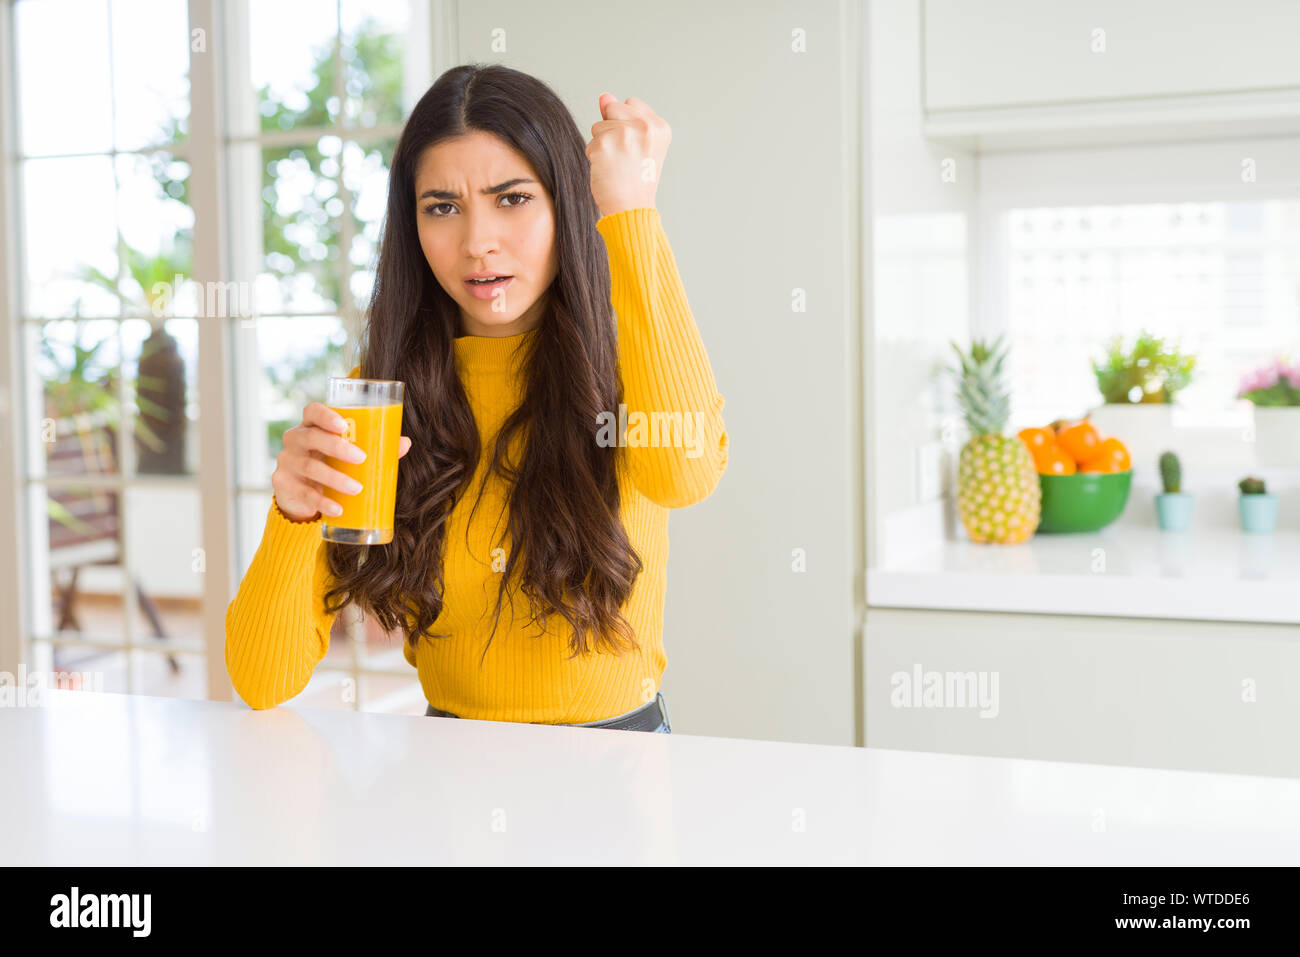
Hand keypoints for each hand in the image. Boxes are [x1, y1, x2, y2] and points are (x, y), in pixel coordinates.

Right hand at [272, 402, 411, 522]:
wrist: (302, 494)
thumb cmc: (330, 464)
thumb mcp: (347, 454)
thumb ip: (374, 447)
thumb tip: (404, 443)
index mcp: (311, 426)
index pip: (312, 411)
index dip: (325, 415)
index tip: (343, 424)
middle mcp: (295, 440)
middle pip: (311, 437)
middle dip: (337, 447)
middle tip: (361, 458)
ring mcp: (287, 462)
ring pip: (310, 467)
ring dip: (335, 478)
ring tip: (357, 489)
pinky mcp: (283, 484)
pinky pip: (304, 493)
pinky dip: (323, 502)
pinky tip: (338, 509)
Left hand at [586, 93, 670, 218]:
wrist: (632, 210)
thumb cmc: (637, 181)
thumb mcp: (640, 145)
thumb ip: (623, 117)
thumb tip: (604, 96)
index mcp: (659, 127)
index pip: (630, 103)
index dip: (627, 125)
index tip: (635, 148)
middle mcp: (644, 127)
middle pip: (613, 109)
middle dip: (612, 130)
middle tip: (625, 158)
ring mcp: (623, 135)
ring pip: (598, 126)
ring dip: (602, 145)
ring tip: (617, 165)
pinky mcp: (604, 145)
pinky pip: (590, 143)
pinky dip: (594, 158)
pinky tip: (607, 171)